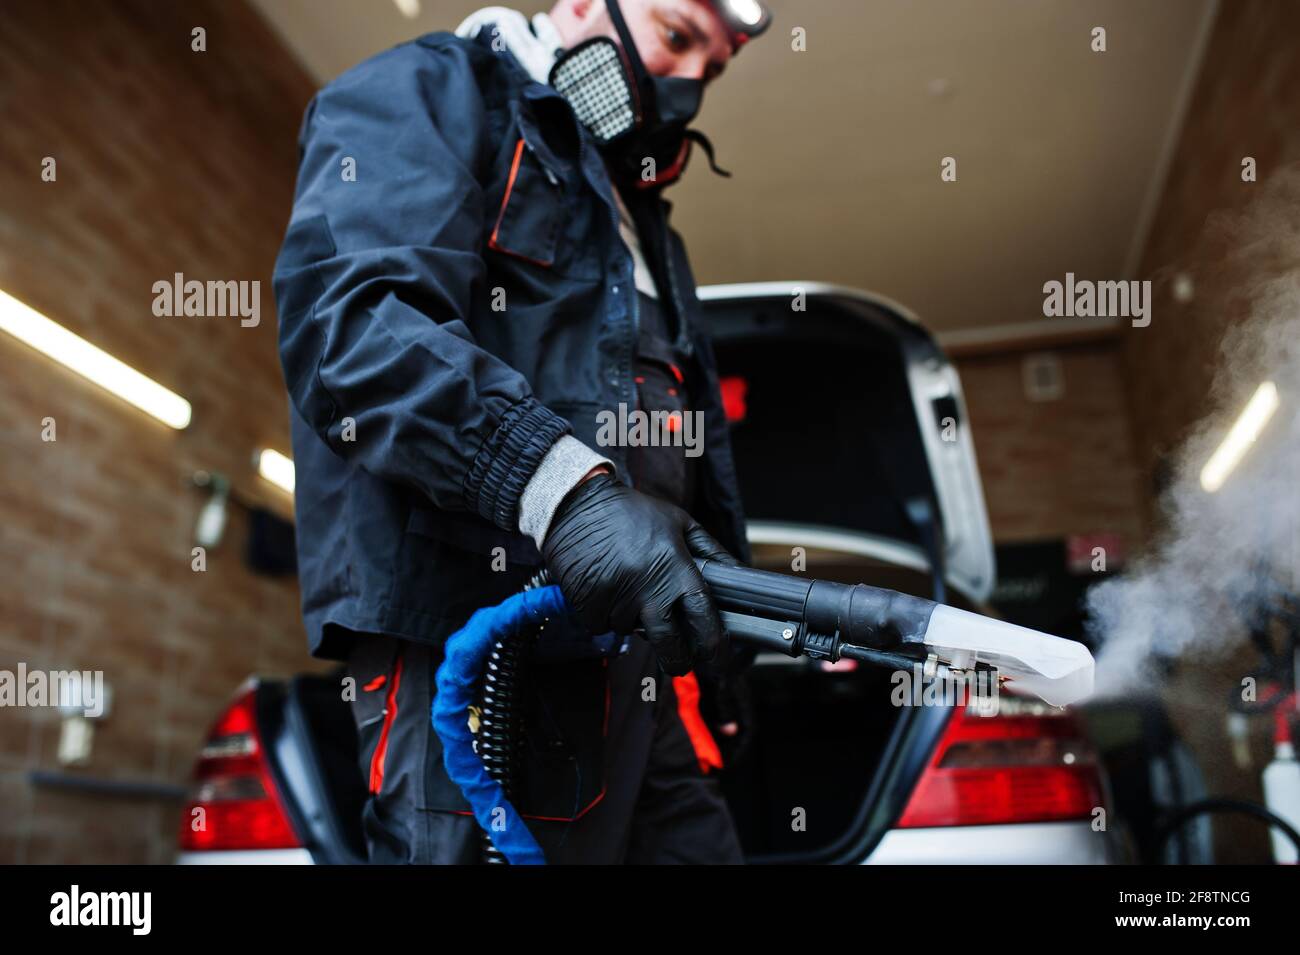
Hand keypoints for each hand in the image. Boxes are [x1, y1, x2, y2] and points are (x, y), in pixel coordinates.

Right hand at [542, 472, 731, 674]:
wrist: (578, 504)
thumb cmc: (633, 513)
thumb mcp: (680, 523)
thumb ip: (711, 551)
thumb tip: (739, 575)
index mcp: (675, 568)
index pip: (703, 617)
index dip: (715, 644)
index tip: (719, 658)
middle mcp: (647, 587)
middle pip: (669, 644)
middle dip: (678, 660)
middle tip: (680, 661)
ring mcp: (616, 598)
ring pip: (630, 630)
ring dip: (632, 620)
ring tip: (627, 588)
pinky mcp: (588, 604)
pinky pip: (601, 625)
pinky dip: (604, 614)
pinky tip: (605, 588)